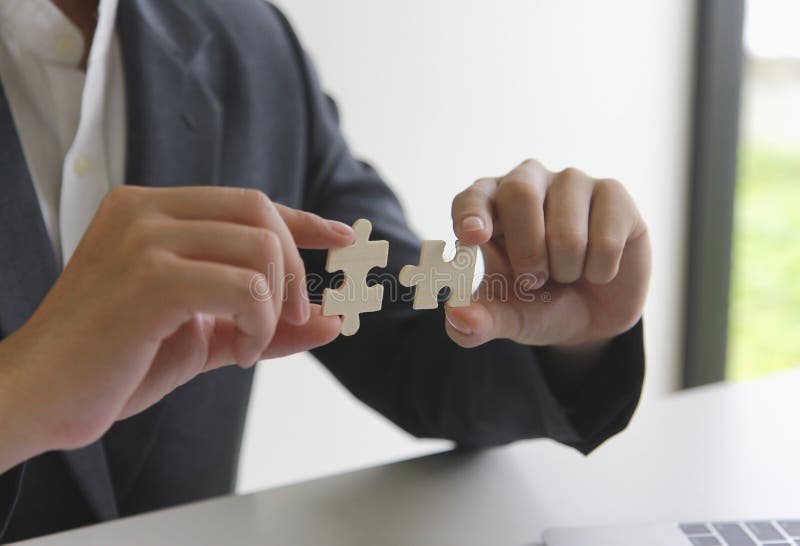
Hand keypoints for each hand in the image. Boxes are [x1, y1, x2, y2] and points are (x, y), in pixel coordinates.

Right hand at [0, 186, 351, 469]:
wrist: (41, 397)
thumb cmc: (115, 364)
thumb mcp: (204, 336)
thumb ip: (264, 322)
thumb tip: (331, 319)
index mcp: (150, 212)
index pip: (247, 202)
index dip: (302, 220)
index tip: (341, 238)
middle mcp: (145, 212)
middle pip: (261, 213)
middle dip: (295, 268)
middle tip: (293, 316)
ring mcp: (144, 239)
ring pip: (259, 249)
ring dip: (274, 306)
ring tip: (249, 347)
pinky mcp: (149, 277)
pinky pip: (244, 287)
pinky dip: (258, 325)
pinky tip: (236, 355)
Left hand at [447, 159, 650, 348]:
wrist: (594, 314)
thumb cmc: (539, 303)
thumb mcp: (507, 318)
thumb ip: (477, 323)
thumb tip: (456, 316)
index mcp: (489, 203)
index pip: (472, 197)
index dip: (471, 213)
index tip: (473, 237)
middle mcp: (527, 181)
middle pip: (519, 194)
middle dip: (526, 251)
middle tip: (534, 279)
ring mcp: (571, 182)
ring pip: (566, 232)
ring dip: (567, 270)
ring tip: (568, 271)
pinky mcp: (613, 193)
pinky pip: (606, 240)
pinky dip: (600, 271)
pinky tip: (598, 266)